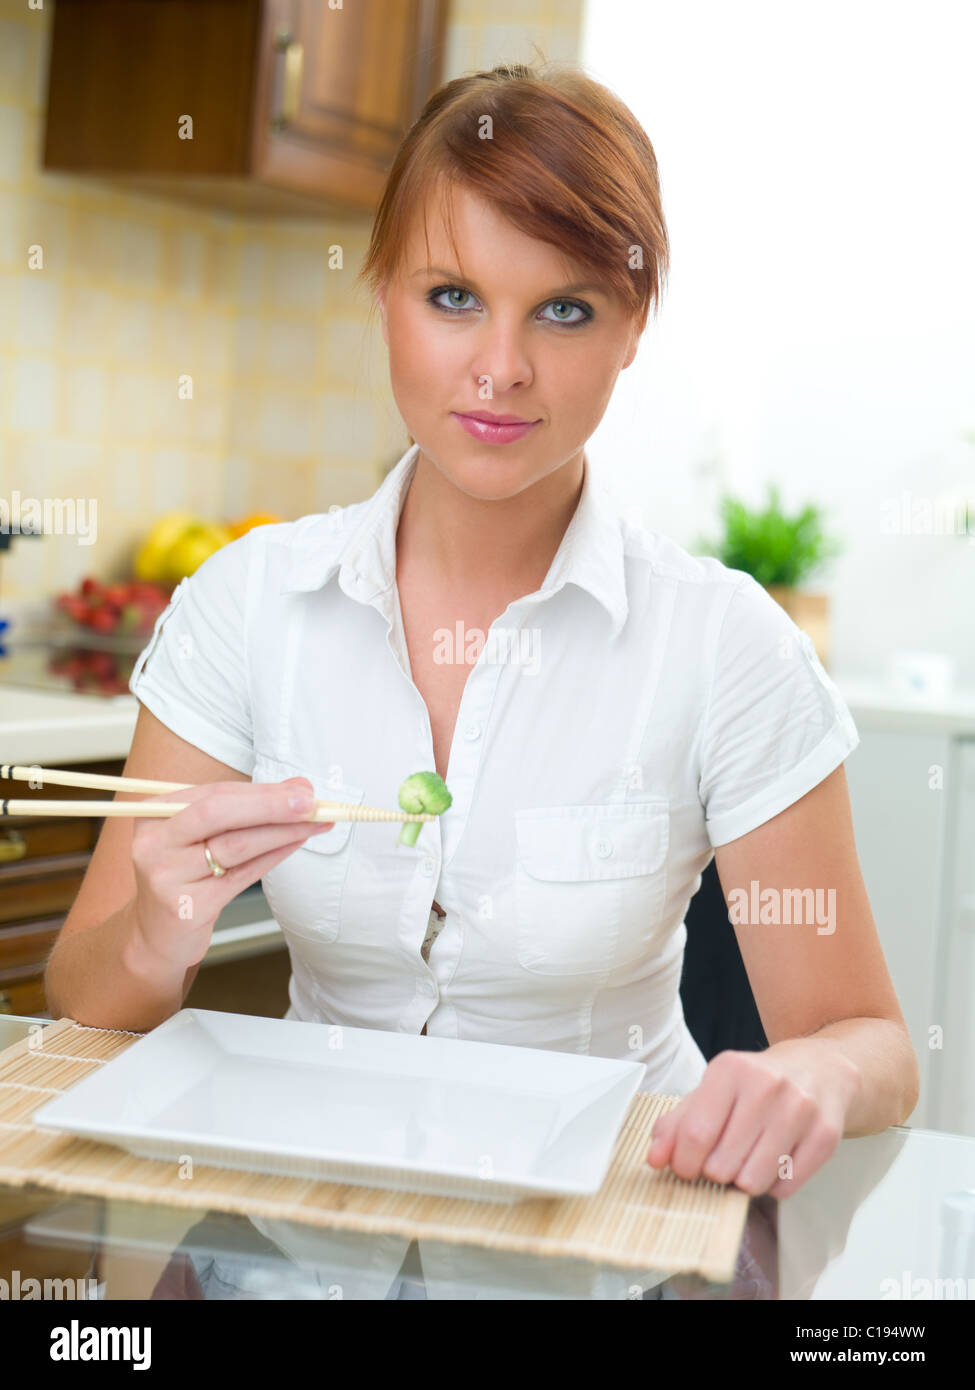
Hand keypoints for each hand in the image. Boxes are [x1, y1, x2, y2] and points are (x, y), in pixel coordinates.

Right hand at [130, 777, 333, 972]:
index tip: (300, 788)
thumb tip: (298, 788)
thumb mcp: (204, 836)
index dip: (261, 790)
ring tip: (314, 824)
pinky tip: (294, 846)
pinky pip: (240, 876)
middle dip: (269, 805)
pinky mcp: (185, 906)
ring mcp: (166, 875)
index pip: (215, 793)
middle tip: (309, 803)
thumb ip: (246, 808)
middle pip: (218, 813)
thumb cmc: (187, 875)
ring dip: (281, 832)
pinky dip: (272, 857)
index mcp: (154, 813)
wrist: (157, 934)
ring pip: (234, 845)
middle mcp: (154, 842)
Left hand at [645, 1044, 859, 1199]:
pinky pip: (785, 1187)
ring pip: (754, 1180)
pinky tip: (776, 1160)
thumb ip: (676, 1124)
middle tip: (722, 1160)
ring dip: (744, 1180)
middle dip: (715, 1172)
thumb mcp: (711, 1092)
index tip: (686, 1168)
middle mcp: (767, 1085)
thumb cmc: (756, 1085)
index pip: (696, 1134)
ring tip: (748, 1159)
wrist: (820, 1070)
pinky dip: (774, 1184)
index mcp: (730, 1070)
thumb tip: (655, 1159)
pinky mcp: (826, 1135)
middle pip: (723, 1164)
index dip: (684, 1163)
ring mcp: (800, 1110)